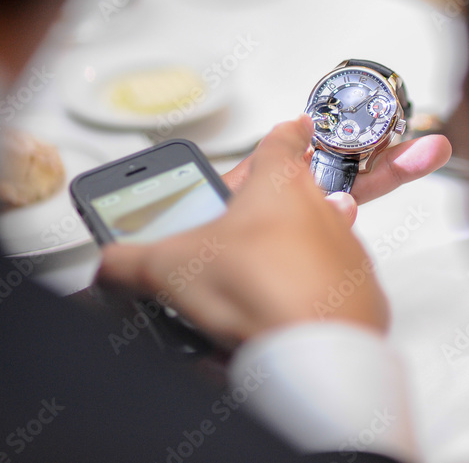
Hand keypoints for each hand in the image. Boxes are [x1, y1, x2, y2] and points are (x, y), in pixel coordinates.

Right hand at [96, 115, 450, 348]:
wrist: (314, 342)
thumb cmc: (258, 287)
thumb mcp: (170, 269)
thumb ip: (129, 261)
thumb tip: (109, 263)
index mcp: (278, 184)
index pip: (283, 142)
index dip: (286, 133)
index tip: (297, 125)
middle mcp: (321, 207)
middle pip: (301, 191)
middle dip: (279, 201)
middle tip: (252, 220)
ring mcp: (345, 246)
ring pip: (323, 233)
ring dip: (299, 242)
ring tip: (266, 267)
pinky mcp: (360, 287)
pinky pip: (336, 277)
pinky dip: (315, 284)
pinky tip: (291, 304)